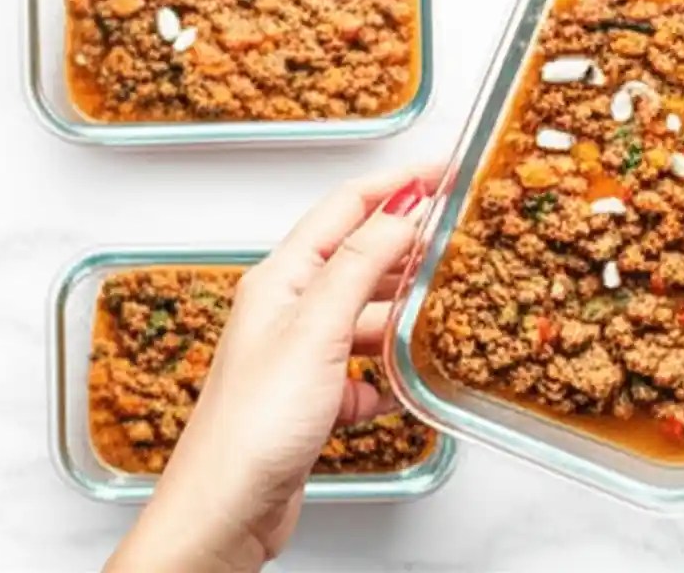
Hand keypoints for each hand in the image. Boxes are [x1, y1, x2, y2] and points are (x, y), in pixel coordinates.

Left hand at [108, 168, 436, 571]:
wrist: (226, 510)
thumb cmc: (251, 427)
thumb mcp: (315, 330)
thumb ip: (359, 266)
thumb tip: (400, 213)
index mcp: (282, 280)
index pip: (345, 208)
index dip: (396, 184)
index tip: (441, 172)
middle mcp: (289, 312)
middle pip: (359, 259)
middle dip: (408, 246)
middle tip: (457, 235)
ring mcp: (302, 356)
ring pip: (367, 318)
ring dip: (404, 315)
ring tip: (446, 311)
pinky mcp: (315, 401)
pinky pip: (366, 374)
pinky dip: (391, 377)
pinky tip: (410, 386)